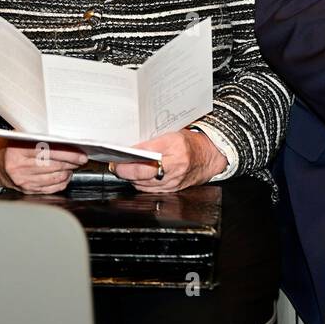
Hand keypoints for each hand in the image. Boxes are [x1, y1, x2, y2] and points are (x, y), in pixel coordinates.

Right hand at [0, 137, 87, 193]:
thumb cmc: (10, 147)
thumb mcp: (20, 136)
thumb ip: (40, 136)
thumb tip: (68, 139)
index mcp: (18, 149)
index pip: (49, 150)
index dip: (68, 153)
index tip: (80, 153)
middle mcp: (19, 166)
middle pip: (54, 165)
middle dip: (72, 162)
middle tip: (81, 159)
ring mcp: (23, 180)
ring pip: (54, 177)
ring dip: (68, 172)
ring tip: (73, 166)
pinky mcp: (26, 189)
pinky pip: (50, 188)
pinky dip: (61, 182)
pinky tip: (65, 176)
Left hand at [109, 129, 226, 192]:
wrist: (209, 156)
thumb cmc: (190, 143)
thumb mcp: (173, 133)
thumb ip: (153, 140)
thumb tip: (129, 145)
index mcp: (175, 145)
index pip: (147, 151)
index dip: (129, 154)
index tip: (118, 153)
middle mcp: (175, 164)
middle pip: (143, 171)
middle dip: (125, 169)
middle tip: (116, 165)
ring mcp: (174, 179)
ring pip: (144, 183)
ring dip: (131, 177)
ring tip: (123, 170)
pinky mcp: (173, 189)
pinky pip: (150, 190)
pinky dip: (140, 184)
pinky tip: (136, 178)